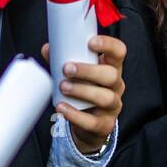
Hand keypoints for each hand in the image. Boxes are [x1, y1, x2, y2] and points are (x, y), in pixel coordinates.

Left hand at [42, 34, 125, 154]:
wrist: (88, 124)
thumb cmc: (84, 91)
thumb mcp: (77, 74)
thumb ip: (63, 60)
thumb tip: (48, 48)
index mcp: (111, 68)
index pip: (119, 52)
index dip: (108, 45)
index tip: (90, 42)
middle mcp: (116, 86)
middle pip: (111, 75)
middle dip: (89, 71)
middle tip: (66, 68)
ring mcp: (113, 106)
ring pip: (105, 97)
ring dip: (82, 91)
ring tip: (63, 87)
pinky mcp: (105, 124)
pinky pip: (93, 121)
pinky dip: (76, 115)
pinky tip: (62, 108)